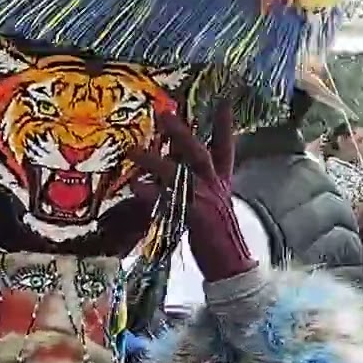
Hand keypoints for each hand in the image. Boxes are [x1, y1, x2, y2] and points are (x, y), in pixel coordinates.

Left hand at [127, 104, 254, 282]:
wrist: (230, 264)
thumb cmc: (214, 233)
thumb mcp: (206, 201)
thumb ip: (189, 183)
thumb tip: (162, 167)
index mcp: (221, 180)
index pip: (225, 147)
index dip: (223, 123)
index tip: (221, 98)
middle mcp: (214, 186)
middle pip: (199, 152)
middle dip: (181, 133)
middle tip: (163, 113)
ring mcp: (205, 200)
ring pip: (179, 174)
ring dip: (155, 161)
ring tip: (132, 151)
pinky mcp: (194, 218)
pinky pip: (169, 201)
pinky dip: (152, 193)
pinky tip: (135, 186)